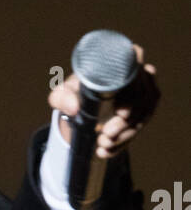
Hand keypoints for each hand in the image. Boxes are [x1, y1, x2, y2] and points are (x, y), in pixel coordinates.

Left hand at [49, 43, 159, 157]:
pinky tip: (107, 151)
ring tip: (102, 145)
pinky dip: (124, 141)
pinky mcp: (146, 107)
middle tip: (106, 136)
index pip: (136, 69)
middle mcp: (138, 70)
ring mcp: (146, 89)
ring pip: (145, 114)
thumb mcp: (62, 95)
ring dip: (126, 135)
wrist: (81, 106)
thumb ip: (62, 98)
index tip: (121, 113)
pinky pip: (141, 125)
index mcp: (119, 58)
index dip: (134, 91)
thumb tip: (74, 108)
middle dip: (127, 123)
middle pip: (144, 96)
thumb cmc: (73, 93)